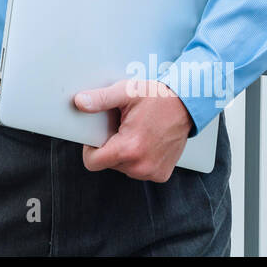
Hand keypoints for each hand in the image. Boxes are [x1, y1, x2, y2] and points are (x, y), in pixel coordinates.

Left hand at [72, 79, 193, 181]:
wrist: (187, 105)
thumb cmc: (157, 98)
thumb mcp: (125, 92)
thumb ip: (100, 99)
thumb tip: (79, 102)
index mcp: (129, 149)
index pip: (92, 163)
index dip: (90, 148)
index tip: (98, 135)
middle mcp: (141, 166)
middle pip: (108, 164)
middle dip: (110, 147)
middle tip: (122, 127)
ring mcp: (152, 172)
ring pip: (123, 168)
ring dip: (124, 154)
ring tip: (135, 133)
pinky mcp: (161, 174)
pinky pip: (139, 170)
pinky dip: (139, 159)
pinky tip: (146, 141)